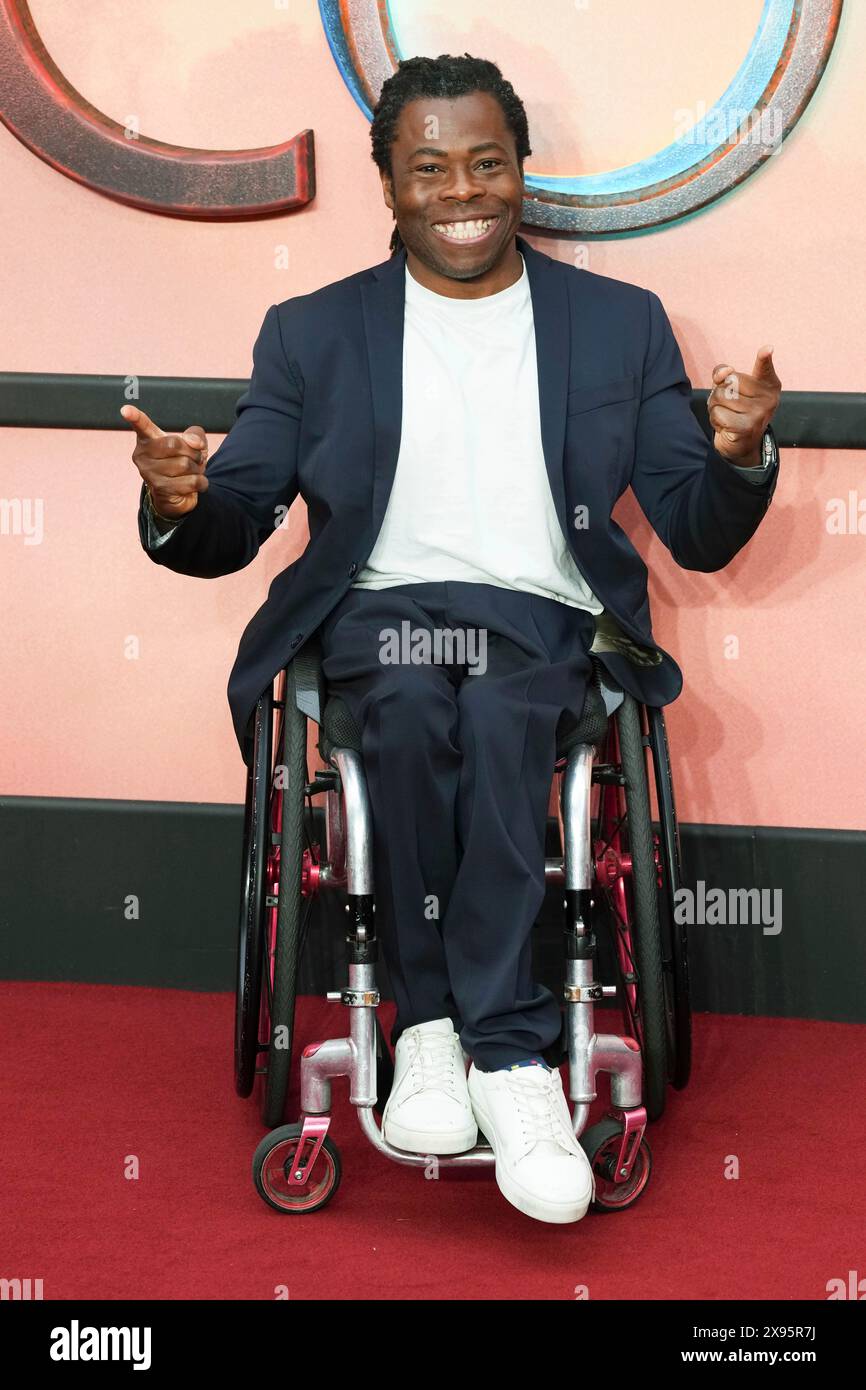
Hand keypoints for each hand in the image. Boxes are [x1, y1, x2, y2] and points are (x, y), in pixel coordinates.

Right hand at [121, 405, 208, 518]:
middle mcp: (142, 455)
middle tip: (192, 459)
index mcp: (148, 439)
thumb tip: (194, 442)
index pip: (141, 425)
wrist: (178, 494)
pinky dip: (201, 482)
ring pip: (185, 464)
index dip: (134, 416)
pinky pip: (192, 481)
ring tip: (190, 472)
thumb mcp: (193, 443)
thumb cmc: (182, 461)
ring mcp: (149, 473)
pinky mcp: (160, 489)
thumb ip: (196, 435)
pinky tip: (193, 484)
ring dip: (197, 469)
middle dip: (192, 452)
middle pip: (174, 444)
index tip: (126, 410)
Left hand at [707, 346, 780, 465]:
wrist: (741, 444)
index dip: (764, 358)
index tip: (767, 349)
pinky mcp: (746, 427)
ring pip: (720, 396)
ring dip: (715, 407)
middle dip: (720, 392)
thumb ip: (724, 374)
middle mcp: (768, 398)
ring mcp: (759, 413)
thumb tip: (722, 374)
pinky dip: (715, 420)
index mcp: (769, 385)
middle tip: (730, 405)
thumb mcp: (732, 389)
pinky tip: (726, 426)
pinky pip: (717, 413)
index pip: (764, 368)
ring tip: (728, 415)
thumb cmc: (736, 410)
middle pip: (730, 380)